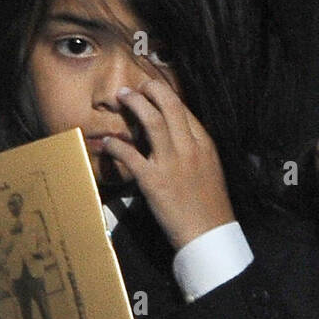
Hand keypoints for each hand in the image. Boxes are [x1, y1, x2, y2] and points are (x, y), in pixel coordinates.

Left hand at [102, 79, 235, 251]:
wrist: (208, 233)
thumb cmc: (210, 204)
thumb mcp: (210, 167)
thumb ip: (196, 148)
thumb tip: (178, 134)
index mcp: (205, 144)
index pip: (185, 110)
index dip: (167, 95)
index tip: (154, 89)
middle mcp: (189, 148)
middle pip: (170, 107)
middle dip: (152, 90)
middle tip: (138, 85)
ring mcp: (171, 163)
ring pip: (152, 122)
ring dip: (135, 105)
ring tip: (123, 96)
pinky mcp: (154, 181)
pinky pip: (131, 155)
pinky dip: (117, 145)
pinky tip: (108, 141)